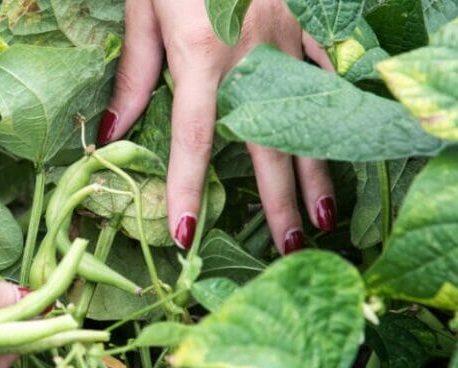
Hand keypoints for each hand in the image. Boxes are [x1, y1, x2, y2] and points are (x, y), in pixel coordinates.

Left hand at [98, 0, 336, 253]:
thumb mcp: (142, 6)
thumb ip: (135, 71)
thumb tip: (116, 128)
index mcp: (201, 56)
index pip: (193, 142)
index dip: (186, 191)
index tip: (185, 237)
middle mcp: (250, 59)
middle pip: (265, 147)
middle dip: (277, 205)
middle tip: (287, 252)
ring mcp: (284, 44)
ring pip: (306, 121)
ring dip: (317, 175)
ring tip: (323, 221)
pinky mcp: (303, 24)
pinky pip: (322, 79)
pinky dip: (332, 117)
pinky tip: (341, 148)